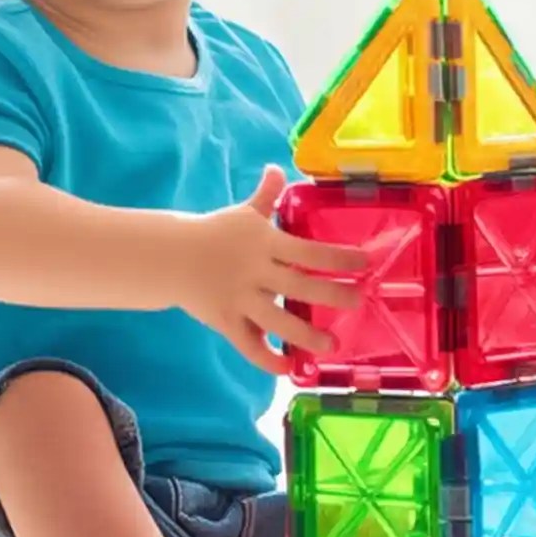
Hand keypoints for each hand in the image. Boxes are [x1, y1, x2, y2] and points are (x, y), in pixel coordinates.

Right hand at [175, 165, 367, 374]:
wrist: (171, 256)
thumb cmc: (214, 233)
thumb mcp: (243, 212)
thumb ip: (266, 195)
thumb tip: (277, 168)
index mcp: (264, 243)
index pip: (308, 251)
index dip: (339, 258)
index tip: (364, 263)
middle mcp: (255, 271)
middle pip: (299, 286)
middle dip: (333, 295)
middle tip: (358, 301)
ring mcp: (241, 299)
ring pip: (278, 321)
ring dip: (307, 336)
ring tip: (332, 346)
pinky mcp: (226, 322)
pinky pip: (249, 346)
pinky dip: (268, 359)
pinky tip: (289, 368)